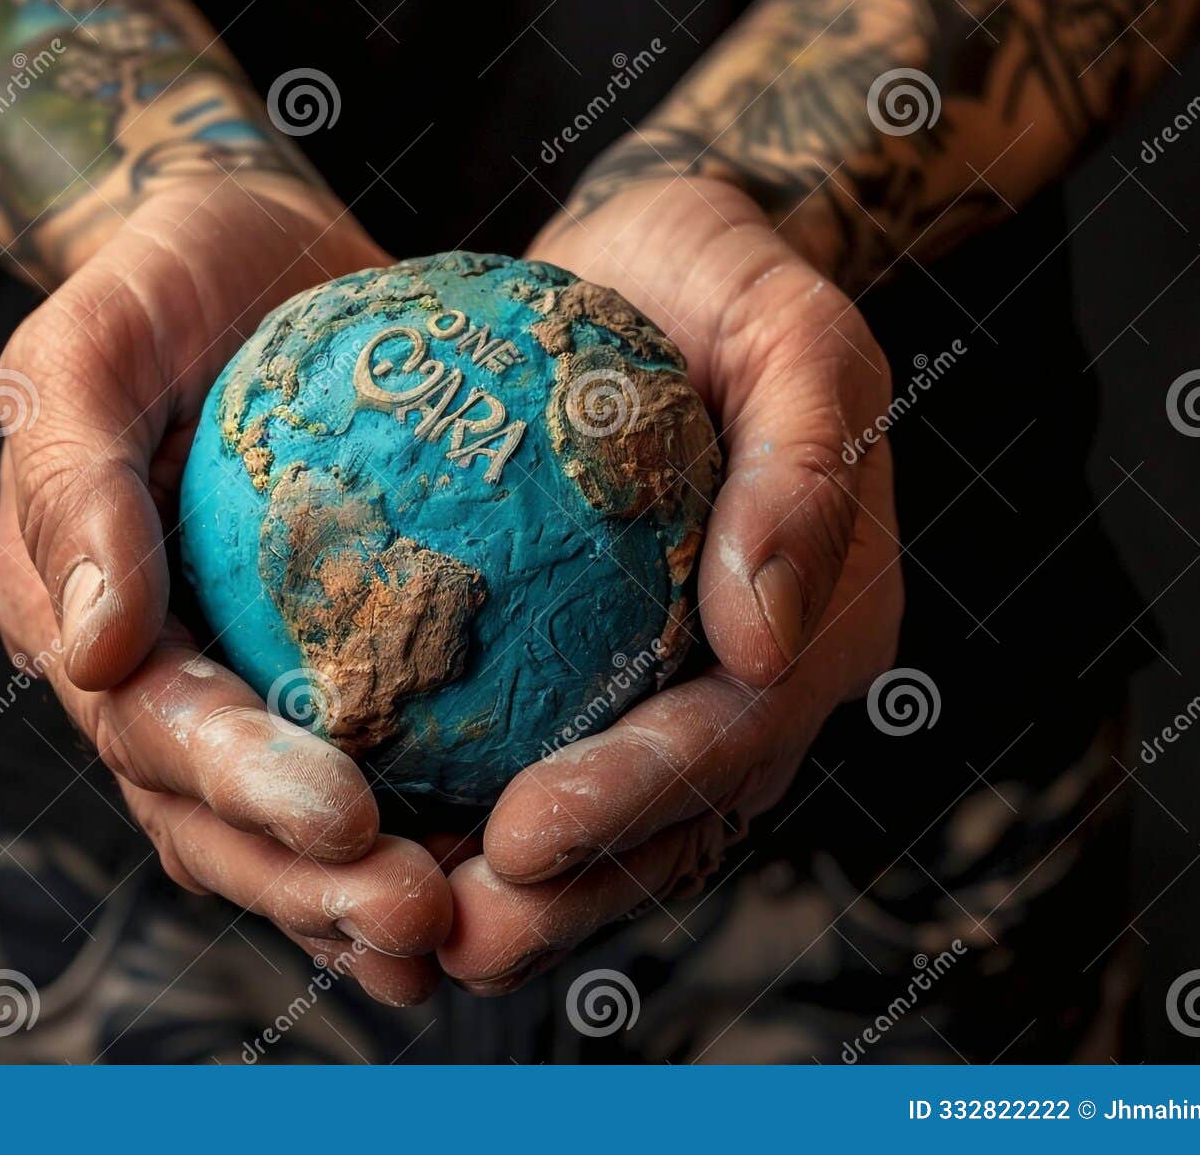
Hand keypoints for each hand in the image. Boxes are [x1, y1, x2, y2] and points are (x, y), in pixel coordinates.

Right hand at [0, 179, 451, 1005]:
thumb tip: (96, 650)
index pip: (154, 728)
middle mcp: (147, 677)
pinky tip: (496, 870)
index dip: (243, 788)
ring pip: (284, 826)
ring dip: (356, 894)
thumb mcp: (86, 340)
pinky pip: (370, 761)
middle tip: (422, 922)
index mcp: (74, 620)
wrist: (246, 254)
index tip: (348, 817)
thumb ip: (72, 481)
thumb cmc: (160, 280)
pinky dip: (418, 825)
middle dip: (309, 885)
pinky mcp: (317, 666)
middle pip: (215, 819)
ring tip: (454, 938)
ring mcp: (230, 683)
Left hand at [437, 178, 901, 993]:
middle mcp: (759, 682)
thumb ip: (802, 469)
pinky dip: (470, 805)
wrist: (668, 263)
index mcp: (825, 627)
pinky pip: (543, 751)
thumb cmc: (734, 279)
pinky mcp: (603, 666)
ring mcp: (680, 685)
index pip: (730, 741)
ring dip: (512, 891)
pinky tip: (374, 827)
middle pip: (669, 824)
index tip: (520, 839)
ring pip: (605, 823)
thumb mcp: (798, 333)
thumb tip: (766, 637)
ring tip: (399, 927)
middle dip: (564, 897)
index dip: (633, 803)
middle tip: (448, 936)